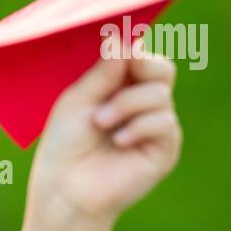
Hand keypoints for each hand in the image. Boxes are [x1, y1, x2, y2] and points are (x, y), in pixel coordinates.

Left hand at [28, 40, 182, 230]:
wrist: (66, 190)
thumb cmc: (65, 145)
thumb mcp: (78, 101)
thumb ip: (102, 72)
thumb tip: (122, 40)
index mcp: (119, 87)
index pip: (139, 56)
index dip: (133, 48)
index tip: (119, 45)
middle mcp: (141, 102)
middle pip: (161, 68)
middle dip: (140, 66)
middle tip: (116, 79)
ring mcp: (156, 125)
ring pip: (159, 93)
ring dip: (126, 104)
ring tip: (100, 123)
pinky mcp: (165, 148)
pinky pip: (164, 122)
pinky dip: (138, 127)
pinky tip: (119, 140)